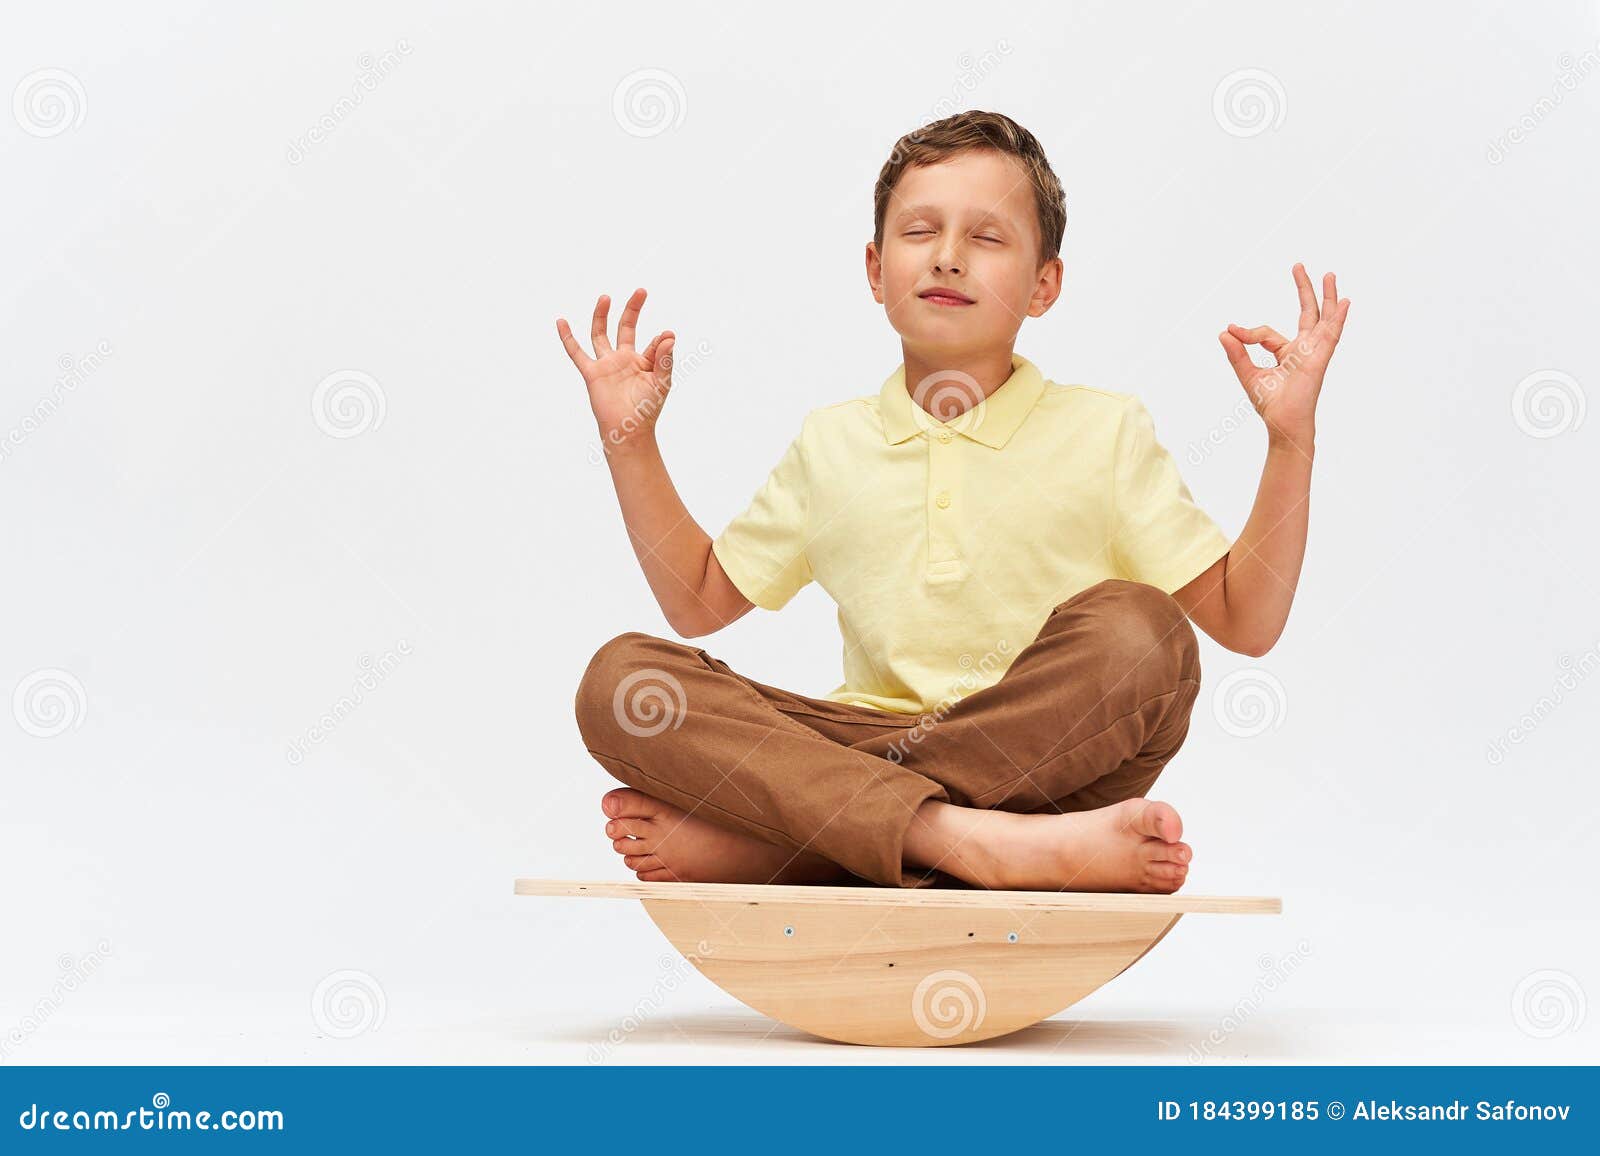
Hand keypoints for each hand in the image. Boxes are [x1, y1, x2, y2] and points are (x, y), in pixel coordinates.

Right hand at [557, 288, 675, 452]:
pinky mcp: (592, 373)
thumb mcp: (661, 382)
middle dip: (632, 309)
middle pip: (625, 327)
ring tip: (606, 297)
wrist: (629, 431)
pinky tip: (561, 321)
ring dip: (602, 315)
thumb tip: (669, 334)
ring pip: (600, 334)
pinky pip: (576, 353)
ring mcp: (606, 365)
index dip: (660, 340)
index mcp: (643, 362)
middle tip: (641, 291)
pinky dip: (568, 337)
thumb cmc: (647, 410)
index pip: (652, 343)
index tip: (666, 336)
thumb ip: (664, 358)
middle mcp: (623, 359)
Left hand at [1219, 264, 1349, 451]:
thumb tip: (1224, 332)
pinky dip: (1338, 318)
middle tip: (1298, 265)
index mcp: (1287, 353)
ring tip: (1329, 274)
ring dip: (1327, 296)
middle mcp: (1304, 349)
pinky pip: (1331, 334)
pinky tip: (1345, 302)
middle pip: (1307, 313)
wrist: (1281, 423)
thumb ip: (1237, 353)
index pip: (1267, 333)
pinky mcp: (1319, 358)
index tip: (1231, 331)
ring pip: (1323, 318)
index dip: (1247, 331)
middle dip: (1304, 289)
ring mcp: (1314, 352)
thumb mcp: (1248, 373)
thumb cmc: (1270, 404)